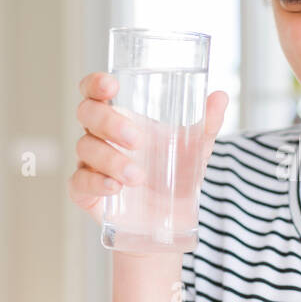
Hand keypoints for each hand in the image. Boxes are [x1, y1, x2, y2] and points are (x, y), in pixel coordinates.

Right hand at [68, 71, 228, 225]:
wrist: (172, 217)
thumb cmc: (176, 173)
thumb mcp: (196, 148)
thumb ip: (207, 123)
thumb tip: (221, 97)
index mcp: (119, 116)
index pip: (95, 91)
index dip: (95, 84)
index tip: (111, 85)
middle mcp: (99, 135)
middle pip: (87, 114)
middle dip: (109, 123)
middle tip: (136, 139)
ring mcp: (90, 162)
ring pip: (86, 149)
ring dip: (111, 159)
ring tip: (138, 176)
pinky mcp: (85, 191)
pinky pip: (79, 182)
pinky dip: (95, 183)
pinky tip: (114, 187)